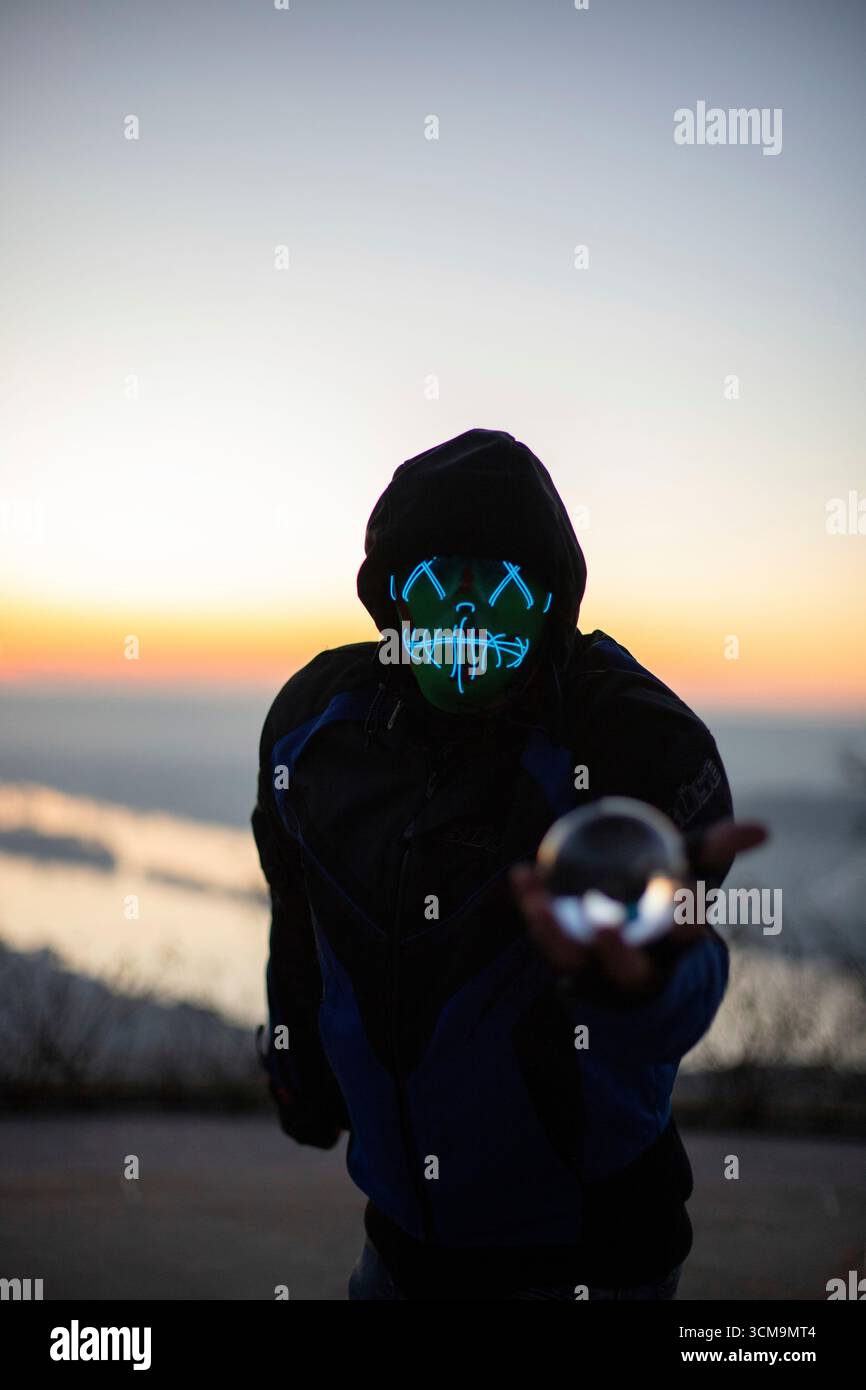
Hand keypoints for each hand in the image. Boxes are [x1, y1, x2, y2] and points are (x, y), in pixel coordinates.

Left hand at [509, 818, 767, 997]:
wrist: (635, 961)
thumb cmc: (666, 906)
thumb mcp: (690, 877)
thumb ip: (717, 854)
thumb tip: (762, 830)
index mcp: (674, 951)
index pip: (684, 941)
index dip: (684, 927)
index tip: (684, 917)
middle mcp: (638, 969)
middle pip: (628, 968)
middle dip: (618, 949)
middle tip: (604, 921)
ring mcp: (597, 972)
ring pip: (576, 960)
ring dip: (554, 931)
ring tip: (536, 898)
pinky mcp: (569, 965)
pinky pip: (548, 939)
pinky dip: (533, 908)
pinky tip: (521, 875)